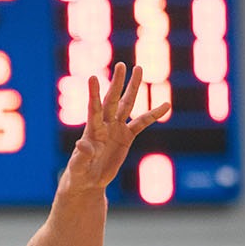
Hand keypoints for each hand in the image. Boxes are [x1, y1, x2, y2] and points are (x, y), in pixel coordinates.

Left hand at [63, 63, 166, 192]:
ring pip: (128, 105)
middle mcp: (105, 125)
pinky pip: (142, 123)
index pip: (94, 109)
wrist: (89, 180)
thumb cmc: (79, 173)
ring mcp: (116, 128)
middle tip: (121, 65)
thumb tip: (80, 143)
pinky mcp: (127, 136)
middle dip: (118, 83)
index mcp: (92, 130)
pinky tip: (166, 105)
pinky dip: (154, 114)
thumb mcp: (78, 167)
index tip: (93, 77)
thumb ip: (81, 155)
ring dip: (134, 88)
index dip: (94, 94)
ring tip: (139, 69)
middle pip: (113, 100)